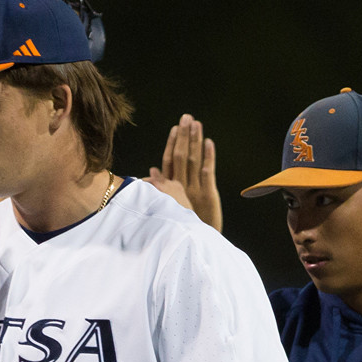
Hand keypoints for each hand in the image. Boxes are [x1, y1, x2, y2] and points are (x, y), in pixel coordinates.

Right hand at [146, 114, 221, 230]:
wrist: (194, 244)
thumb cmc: (181, 225)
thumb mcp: (168, 205)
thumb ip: (161, 186)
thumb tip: (152, 169)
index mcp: (171, 188)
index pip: (169, 160)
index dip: (172, 143)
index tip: (175, 128)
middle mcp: (181, 186)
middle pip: (180, 156)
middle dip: (184, 136)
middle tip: (186, 117)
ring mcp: (194, 190)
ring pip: (193, 160)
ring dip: (194, 141)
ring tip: (196, 124)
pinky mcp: (208, 195)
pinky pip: (208, 172)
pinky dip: (208, 157)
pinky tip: (209, 142)